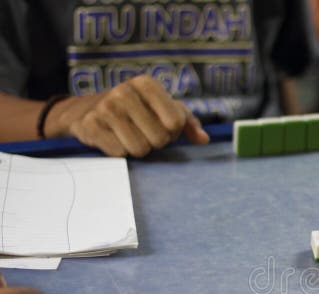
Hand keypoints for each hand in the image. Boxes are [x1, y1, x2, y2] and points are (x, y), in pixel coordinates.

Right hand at [45, 75, 208, 157]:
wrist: (84, 111)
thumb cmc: (135, 111)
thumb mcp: (163, 109)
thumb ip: (188, 123)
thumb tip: (203, 139)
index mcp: (146, 83)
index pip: (176, 122)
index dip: (171, 132)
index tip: (160, 125)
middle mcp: (124, 91)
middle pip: (159, 139)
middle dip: (154, 142)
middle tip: (142, 132)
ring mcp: (104, 107)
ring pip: (140, 149)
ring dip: (137, 149)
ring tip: (128, 135)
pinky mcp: (90, 125)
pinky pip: (120, 154)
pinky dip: (119, 152)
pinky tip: (112, 138)